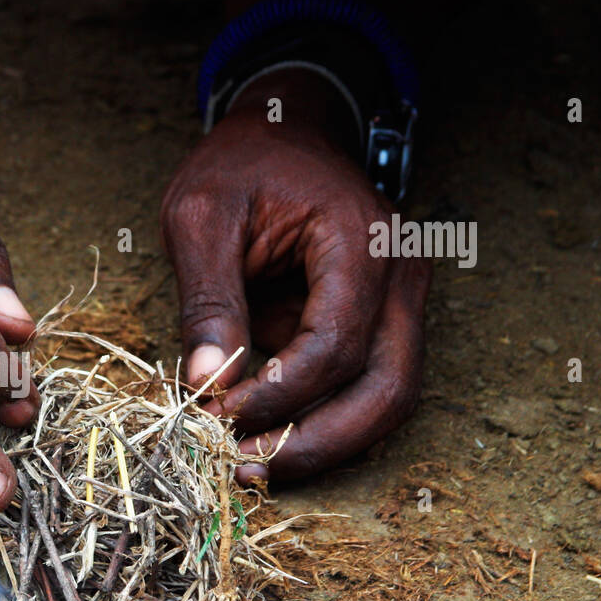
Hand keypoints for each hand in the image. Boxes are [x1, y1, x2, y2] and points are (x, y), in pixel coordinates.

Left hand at [161, 69, 430, 483]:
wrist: (281, 130)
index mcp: (362, 239)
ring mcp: (400, 301)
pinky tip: (266, 440)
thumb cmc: (238, 165)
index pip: (335, 345)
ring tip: (252, 466)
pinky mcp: (381, 321)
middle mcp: (400, 275)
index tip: (213, 417)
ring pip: (388, 401)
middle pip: (386, 391)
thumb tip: (208, 384)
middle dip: (314, 442)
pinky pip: (366, 387)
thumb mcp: (200, 216)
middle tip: (243, 469)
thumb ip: (207, 300)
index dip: (276, 396)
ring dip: (323, 444)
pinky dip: (322, 422)